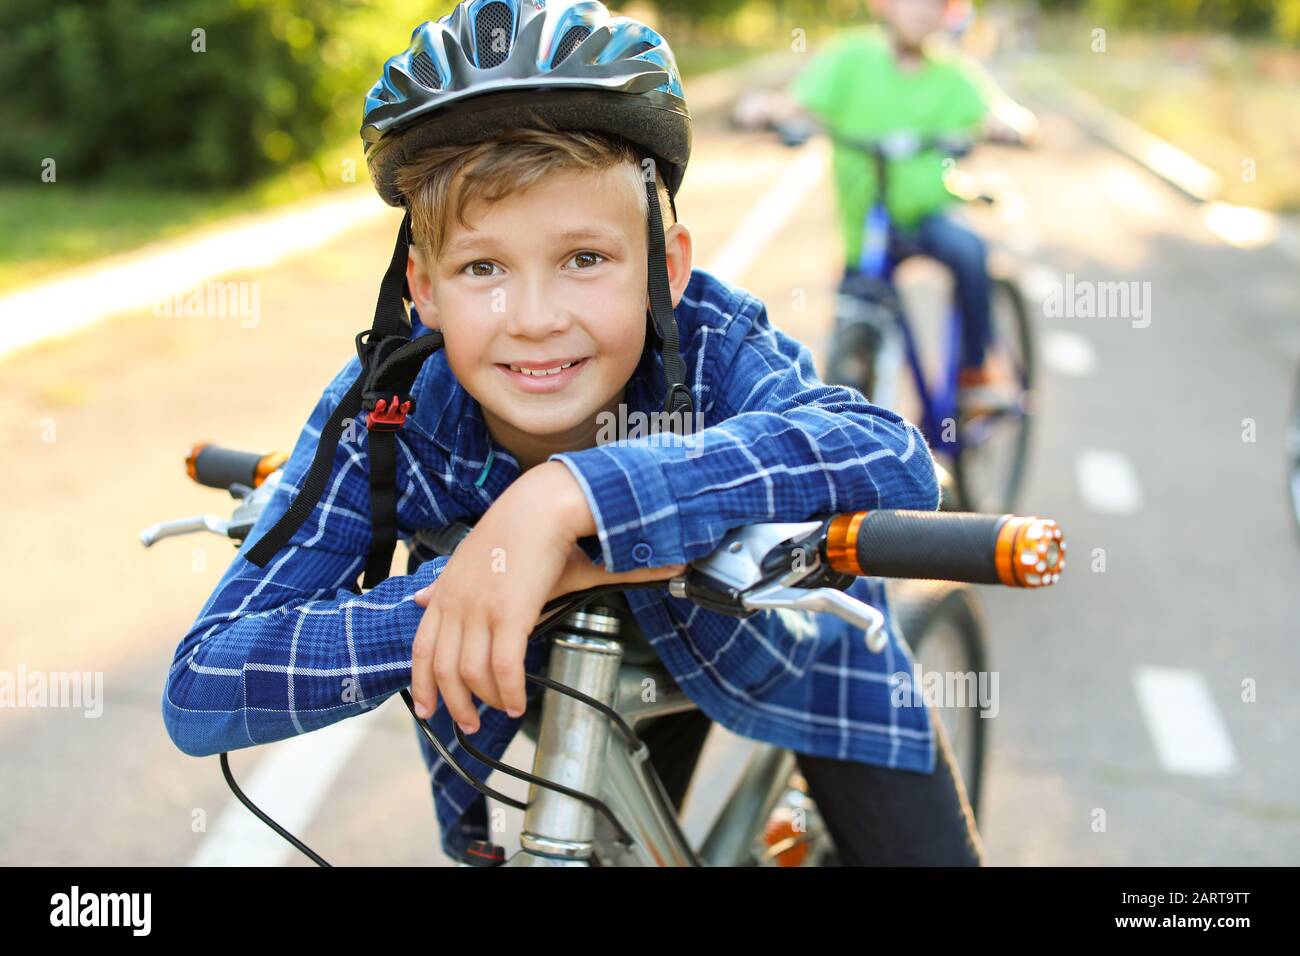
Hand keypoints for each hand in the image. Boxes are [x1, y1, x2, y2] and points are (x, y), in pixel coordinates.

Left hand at [408, 462, 683, 732]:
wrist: (540, 507)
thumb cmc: (513, 530)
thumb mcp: (466, 558)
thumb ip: (443, 584)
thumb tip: (420, 598)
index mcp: (444, 592)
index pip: (422, 649)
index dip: (421, 683)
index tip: (427, 710)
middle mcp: (456, 605)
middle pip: (444, 670)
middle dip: (455, 704)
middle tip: (469, 724)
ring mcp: (481, 611)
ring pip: (472, 675)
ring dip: (487, 701)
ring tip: (503, 711)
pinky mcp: (510, 616)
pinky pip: (504, 668)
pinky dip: (511, 692)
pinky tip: (519, 703)